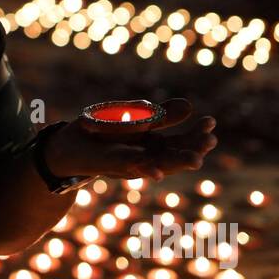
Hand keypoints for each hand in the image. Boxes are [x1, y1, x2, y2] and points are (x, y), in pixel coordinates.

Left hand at [42, 98, 216, 182]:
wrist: (67, 145)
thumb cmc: (103, 133)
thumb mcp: (135, 119)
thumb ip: (161, 116)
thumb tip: (189, 106)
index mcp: (152, 146)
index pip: (180, 142)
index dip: (196, 134)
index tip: (211, 122)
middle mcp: (144, 158)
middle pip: (173, 156)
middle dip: (192, 150)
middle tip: (211, 141)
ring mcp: (128, 163)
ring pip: (156, 165)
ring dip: (175, 163)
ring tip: (197, 160)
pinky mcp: (108, 164)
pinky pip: (128, 167)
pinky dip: (143, 170)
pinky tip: (159, 172)